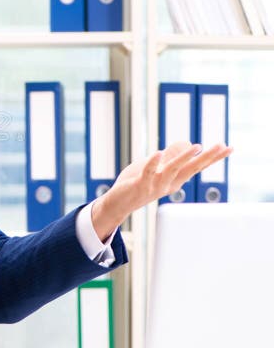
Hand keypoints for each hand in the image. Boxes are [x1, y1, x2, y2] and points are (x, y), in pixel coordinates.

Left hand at [91, 141, 232, 240]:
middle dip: (207, 158)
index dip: (212, 157)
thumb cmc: (139, 183)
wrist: (118, 203)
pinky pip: (147, 172)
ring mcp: (155, 185)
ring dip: (183, 158)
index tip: (229, 147)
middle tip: (223, 146)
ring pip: (172, 170)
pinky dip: (153, 164)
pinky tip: (158, 153)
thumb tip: (189, 144)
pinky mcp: (140, 184)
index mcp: (175, 179)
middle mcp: (169, 183)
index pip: (197, 166)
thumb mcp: (157, 167)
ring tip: (196, 147)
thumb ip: (172, 157)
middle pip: (191, 168)